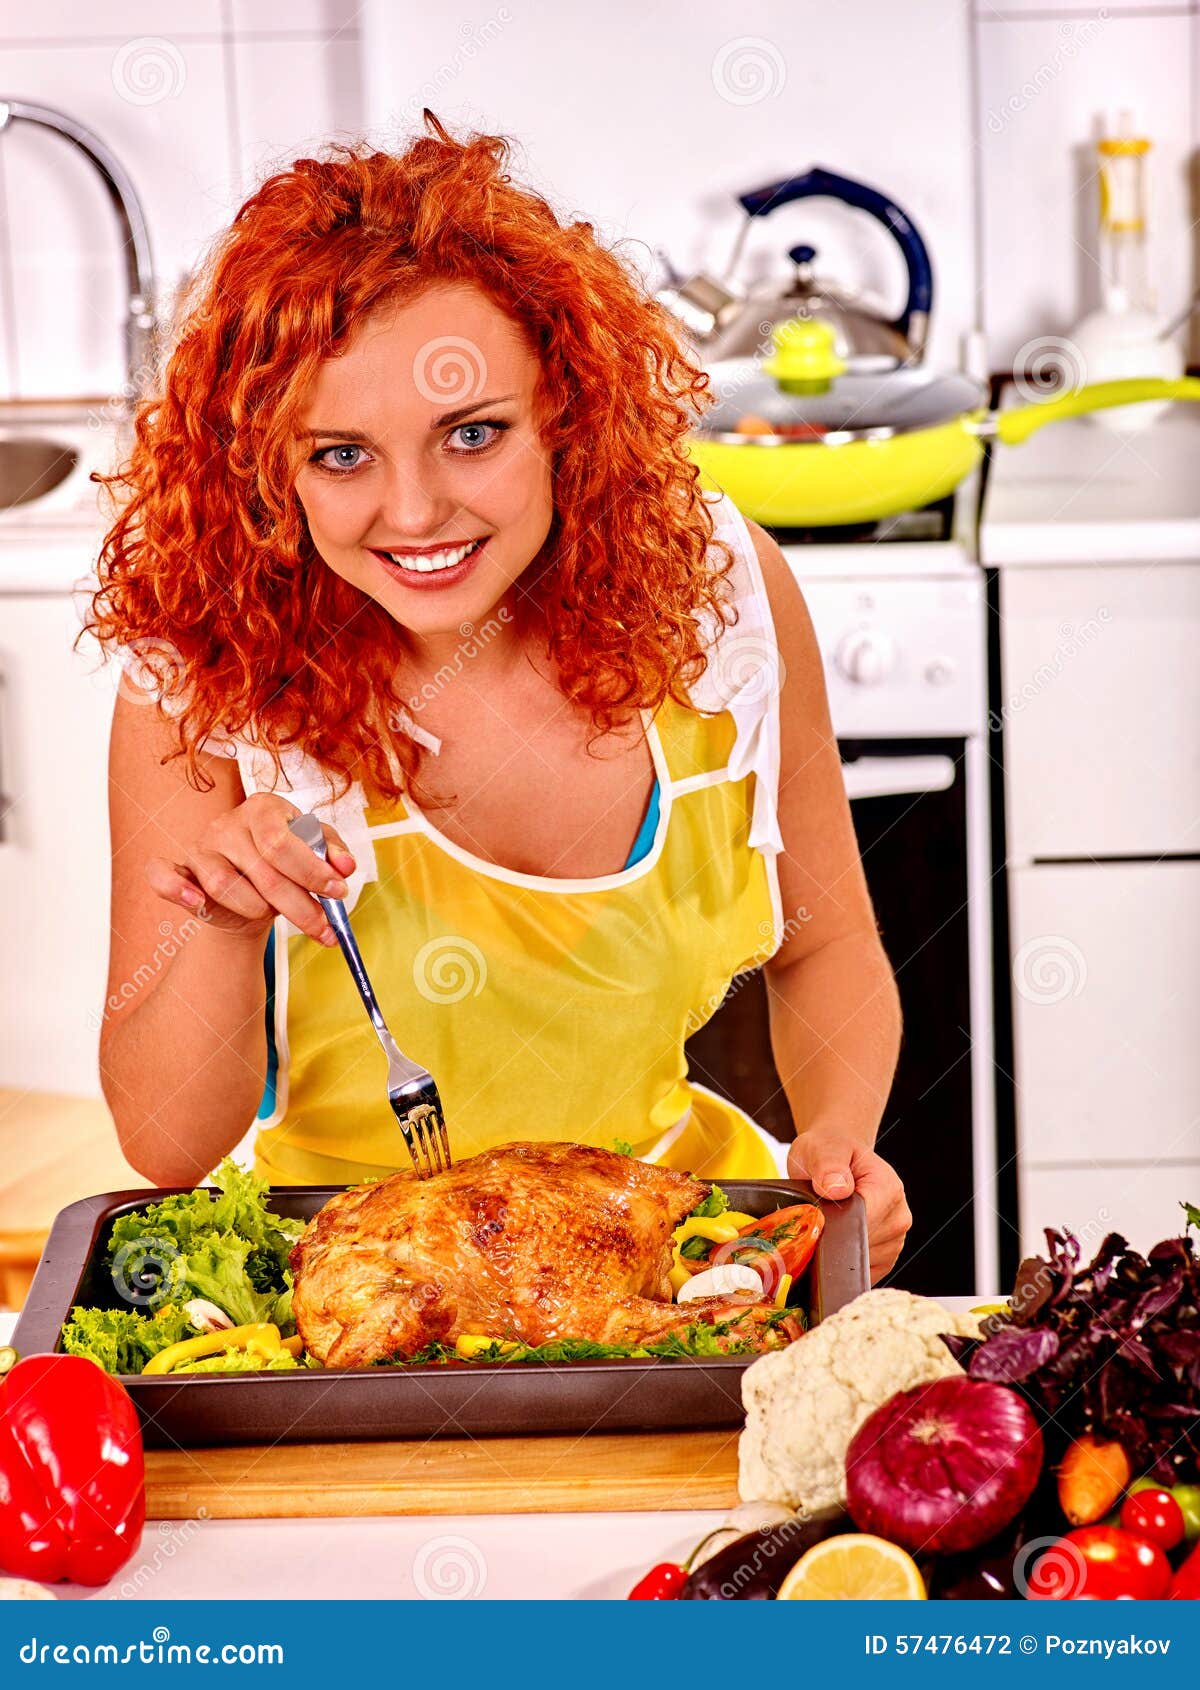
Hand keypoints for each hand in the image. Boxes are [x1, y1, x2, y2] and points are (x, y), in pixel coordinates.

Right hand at [145, 793, 356, 946]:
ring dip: (257, 909)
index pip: (284, 841)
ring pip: (226, 886)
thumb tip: (345, 867)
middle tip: (323, 927)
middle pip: (262, 868)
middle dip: (298, 904)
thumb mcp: (315, 851)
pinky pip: (164, 877)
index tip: (337, 893)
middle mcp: (228, 823)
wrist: (250, 888)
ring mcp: (201, 846)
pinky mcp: (180, 870)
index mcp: (264, 808)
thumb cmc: (284, 864)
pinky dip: (176, 890)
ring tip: (272, 913)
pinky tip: (197, 903)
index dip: (312, 871)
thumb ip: (332, 854)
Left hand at [787, 1127, 911, 1284]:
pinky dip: (844, 1264)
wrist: (837, 1156)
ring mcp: (895, 1239)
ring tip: (828, 1224)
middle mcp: (898, 1215)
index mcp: (888, 1187)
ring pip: (861, 1263)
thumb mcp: (822, 1148)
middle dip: (832, 1239)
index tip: (813, 1221)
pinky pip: (864, 1273)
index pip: (862, 1223)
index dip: (834, 1227)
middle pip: (860, 1245)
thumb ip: (828, 1165)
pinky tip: (835, 1242)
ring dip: (838, 1251)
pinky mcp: (886, 1256)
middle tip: (814, 1219)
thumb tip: (836, 1189)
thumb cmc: (830, 1151)